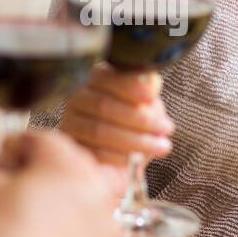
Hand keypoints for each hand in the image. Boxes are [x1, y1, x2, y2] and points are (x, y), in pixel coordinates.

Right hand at [0, 130, 124, 236]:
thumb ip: (4, 166)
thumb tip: (14, 164)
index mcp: (65, 163)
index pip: (43, 140)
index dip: (19, 147)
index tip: (8, 156)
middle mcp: (94, 187)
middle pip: (71, 164)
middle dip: (46, 170)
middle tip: (18, 185)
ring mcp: (107, 220)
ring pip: (89, 195)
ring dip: (68, 198)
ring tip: (39, 216)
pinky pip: (97, 230)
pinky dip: (80, 231)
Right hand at [58, 63, 174, 166]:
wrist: (122, 159)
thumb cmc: (136, 124)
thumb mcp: (147, 105)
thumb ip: (148, 91)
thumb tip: (149, 82)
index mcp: (96, 80)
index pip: (106, 76)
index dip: (129, 86)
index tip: (152, 97)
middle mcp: (78, 99)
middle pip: (103, 105)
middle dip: (139, 118)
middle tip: (167, 128)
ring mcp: (70, 124)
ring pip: (99, 130)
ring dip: (134, 140)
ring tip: (161, 146)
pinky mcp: (73, 150)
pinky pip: (94, 153)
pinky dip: (118, 156)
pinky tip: (135, 159)